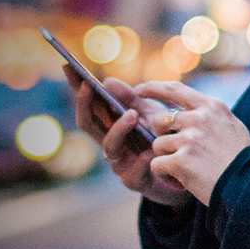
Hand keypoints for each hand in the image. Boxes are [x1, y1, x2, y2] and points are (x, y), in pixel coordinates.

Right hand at [63, 66, 188, 205]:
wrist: (181, 170)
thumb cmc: (161, 138)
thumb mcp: (149, 113)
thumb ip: (130, 98)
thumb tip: (108, 81)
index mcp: (109, 125)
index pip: (88, 104)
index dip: (76, 87)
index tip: (68, 66)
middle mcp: (109, 143)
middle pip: (87, 124)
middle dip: (84, 104)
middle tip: (89, 87)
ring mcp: (119, 163)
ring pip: (108, 146)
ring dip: (118, 129)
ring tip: (133, 115)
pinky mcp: (134, 181)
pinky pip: (132, 173)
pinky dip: (141, 162)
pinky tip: (149, 154)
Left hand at [136, 81, 249, 205]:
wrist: (249, 185)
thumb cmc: (241, 158)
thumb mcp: (232, 126)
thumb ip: (210, 115)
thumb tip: (189, 109)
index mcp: (211, 107)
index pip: (175, 89)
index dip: (153, 88)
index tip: (139, 90)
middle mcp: (199, 118)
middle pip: (159, 119)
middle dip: (160, 136)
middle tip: (174, 151)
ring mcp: (190, 139)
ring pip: (157, 145)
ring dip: (165, 159)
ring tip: (184, 170)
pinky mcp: (181, 161)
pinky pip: (157, 165)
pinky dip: (165, 176)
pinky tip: (181, 181)